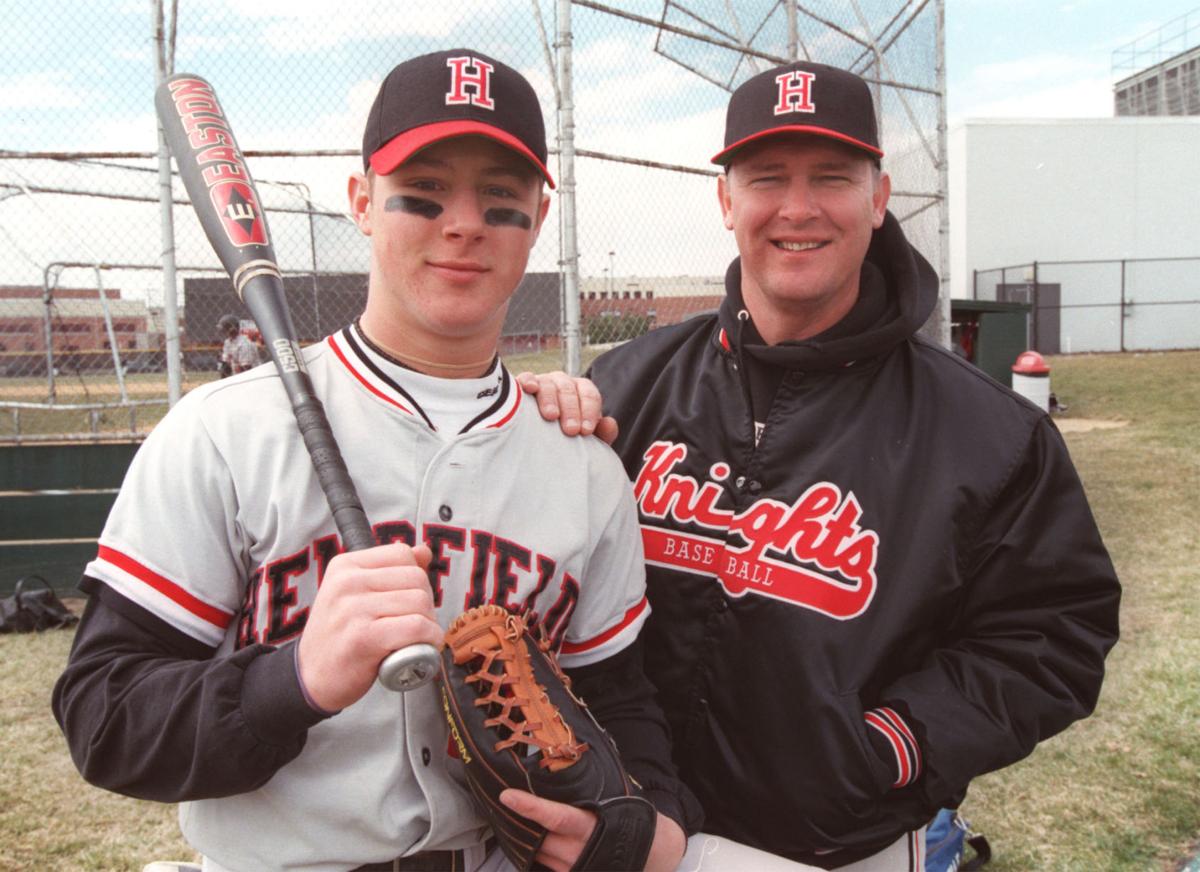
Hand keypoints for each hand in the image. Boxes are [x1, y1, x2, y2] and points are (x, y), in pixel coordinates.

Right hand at [297, 542, 441, 711]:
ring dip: (428, 624)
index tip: (407, 602)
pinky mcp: (364, 637)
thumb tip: (424, 551)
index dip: (416, 579)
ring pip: (420, 602)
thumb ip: (390, 571)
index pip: (402, 554)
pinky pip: (416, 627)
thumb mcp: (355, 594)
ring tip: (411, 638)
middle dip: (425, 604)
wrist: (309, 678)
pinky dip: (428, 640)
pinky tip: (420, 650)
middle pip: (416, 578)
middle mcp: (347, 582)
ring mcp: (354, 608)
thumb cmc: (338, 636)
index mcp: (345, 566)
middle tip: (413, 624)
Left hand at [500, 789, 684, 871]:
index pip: (556, 817)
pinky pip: (544, 865)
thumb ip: (588, 786)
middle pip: (539, 838)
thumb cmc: (628, 816)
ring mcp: (575, 869)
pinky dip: (536, 851)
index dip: (530, 807)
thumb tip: (563, 752)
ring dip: (526, 837)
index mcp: (592, 826)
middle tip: (504, 801)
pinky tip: (530, 836)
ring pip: (538, 854)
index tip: (507, 796)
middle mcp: (581, 852)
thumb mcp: (613, 796)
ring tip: (514, 816)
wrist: (651, 852)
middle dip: (520, 821)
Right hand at [516, 371, 618, 444]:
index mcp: (582, 392)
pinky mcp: (524, 385)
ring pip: (548, 384)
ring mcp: (543, 382)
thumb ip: (602, 434)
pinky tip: (530, 388)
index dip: (589, 411)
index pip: (590, 395)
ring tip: (551, 416)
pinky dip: (528, 381)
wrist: (541, 442)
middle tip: (571, 430)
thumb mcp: (585, 440)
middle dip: (571, 410)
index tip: (586, 431)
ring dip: (550, 399)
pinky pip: (526, 378)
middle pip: (569, 390)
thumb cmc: (566, 438)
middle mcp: (563, 384)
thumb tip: (609, 423)